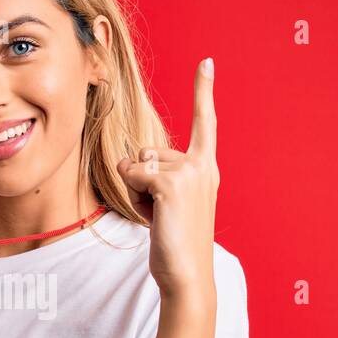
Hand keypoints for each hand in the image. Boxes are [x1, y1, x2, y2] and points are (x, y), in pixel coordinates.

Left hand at [115, 58, 219, 300]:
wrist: (187, 275)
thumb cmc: (175, 244)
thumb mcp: (168, 204)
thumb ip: (158, 176)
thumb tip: (130, 161)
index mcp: (206, 169)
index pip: (205, 123)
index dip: (204, 91)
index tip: (207, 62)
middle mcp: (202, 166)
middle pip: (148, 152)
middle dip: (142, 181)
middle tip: (162, 214)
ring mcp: (189, 173)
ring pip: (137, 164)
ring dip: (136, 192)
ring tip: (159, 218)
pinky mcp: (172, 184)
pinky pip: (133, 175)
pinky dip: (134, 197)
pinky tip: (153, 219)